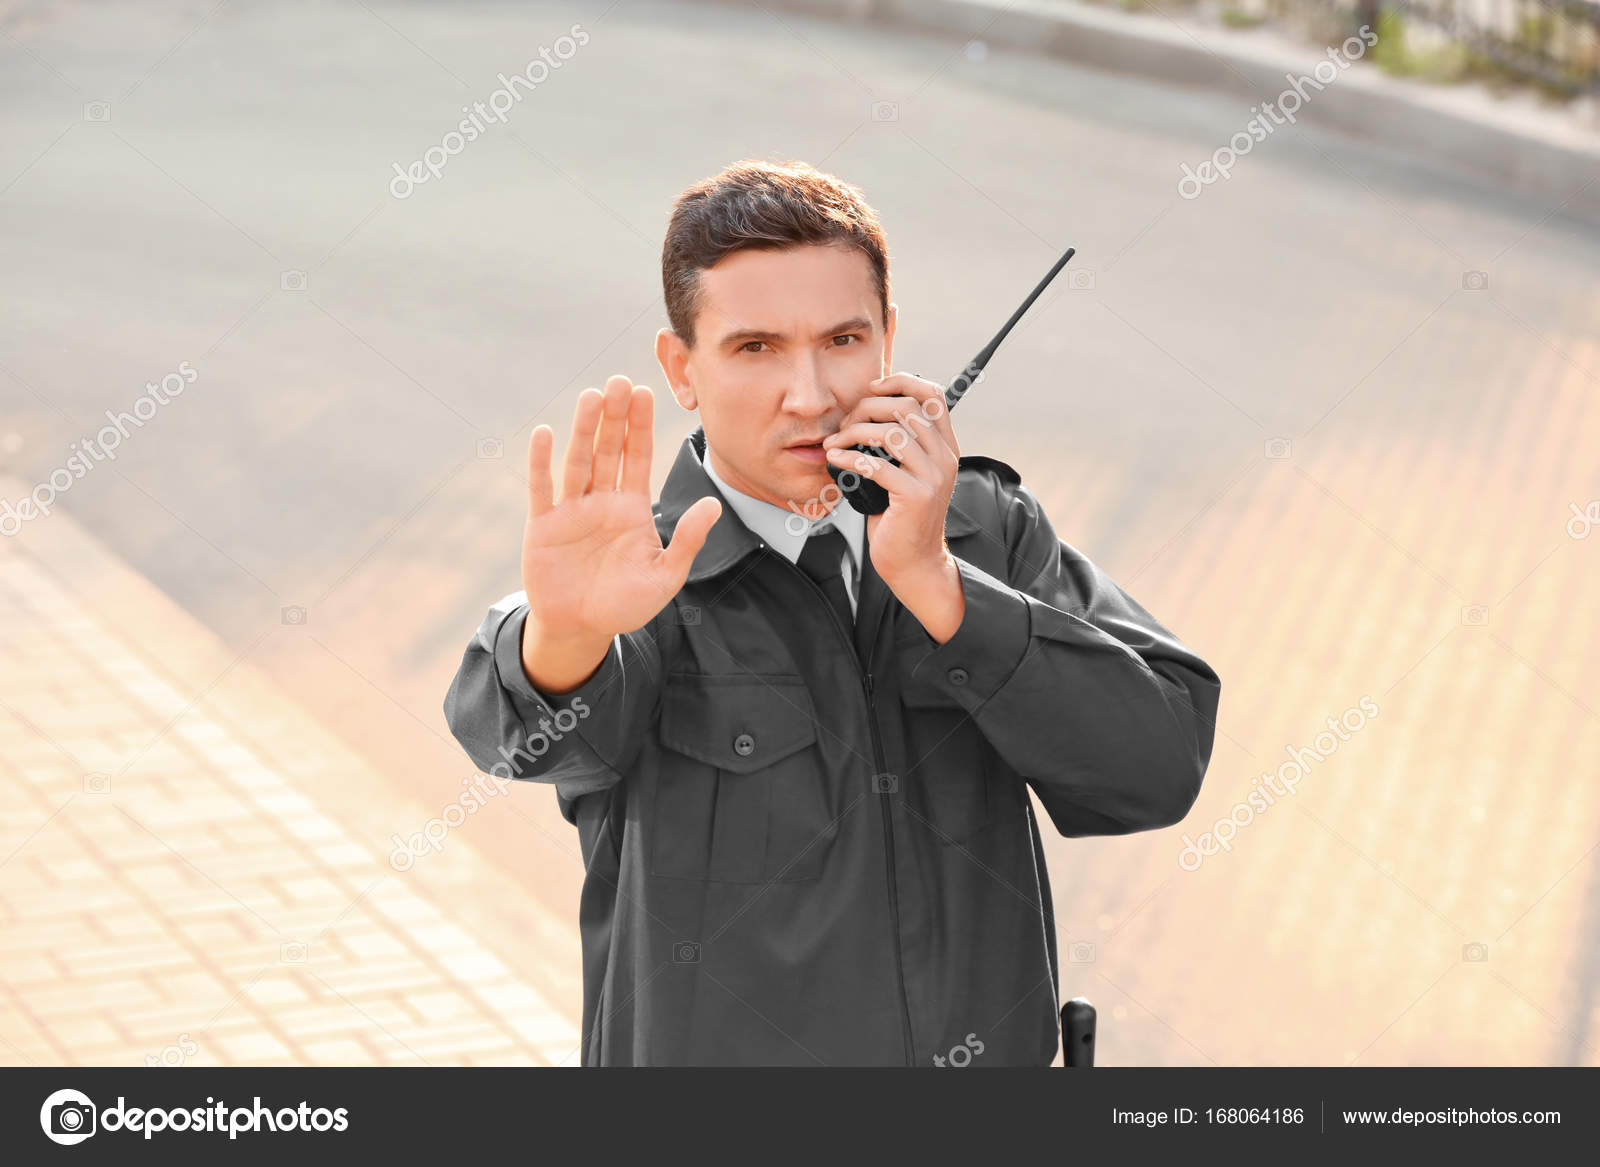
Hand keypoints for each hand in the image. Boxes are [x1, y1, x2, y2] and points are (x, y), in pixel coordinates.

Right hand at [520, 374, 721, 689]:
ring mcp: (571, 510)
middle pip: (609, 450)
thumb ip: (687, 539)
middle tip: (620, 381)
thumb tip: (714, 503)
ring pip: (578, 461)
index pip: (638, 457)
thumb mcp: (666, 575)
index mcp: (632, 508)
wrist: (582, 629)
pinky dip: (542, 461)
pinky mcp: (544, 525)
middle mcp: (601, 501)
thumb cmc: (624, 605)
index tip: (647, 392)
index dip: (642, 426)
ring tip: (592, 396)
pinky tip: (545, 433)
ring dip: (583, 429)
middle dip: (616, 417)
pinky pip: (543, 488)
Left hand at [822, 373, 965, 641]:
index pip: (932, 394)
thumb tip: (866, 410)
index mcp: (946, 446)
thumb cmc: (900, 516)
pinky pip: (877, 465)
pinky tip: (835, 461)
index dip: (900, 382)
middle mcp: (946, 457)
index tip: (871, 389)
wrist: (913, 562)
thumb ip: (900, 444)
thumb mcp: (907, 473)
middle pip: (906, 408)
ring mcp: (934, 477)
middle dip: (867, 409)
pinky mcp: (916, 497)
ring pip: (891, 432)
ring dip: (853, 433)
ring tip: (834, 445)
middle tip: (843, 426)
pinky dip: (850, 458)